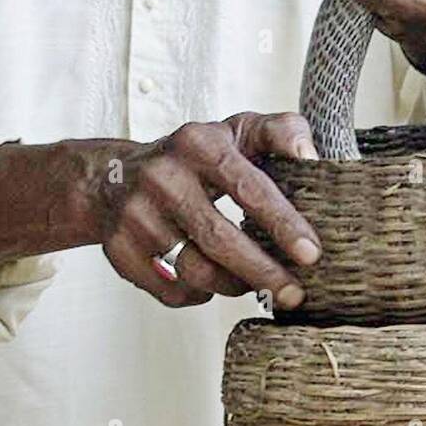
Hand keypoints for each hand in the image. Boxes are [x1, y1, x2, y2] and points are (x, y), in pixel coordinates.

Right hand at [92, 112, 321, 310]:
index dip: (283, 223)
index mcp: (198, 143)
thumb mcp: (237, 130)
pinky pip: (170, 290)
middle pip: (219, 238)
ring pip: (195, 270)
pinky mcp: (118, 249)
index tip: (311, 253)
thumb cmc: (195, 156)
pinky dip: (199, 295)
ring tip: (257, 286)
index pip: (248, 188)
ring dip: (235, 286)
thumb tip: (310, 156)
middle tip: (295, 293)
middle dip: (263, 271)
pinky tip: (213, 284)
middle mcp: (162, 176)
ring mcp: (135, 214)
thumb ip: (281, 131)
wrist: (113, 176)